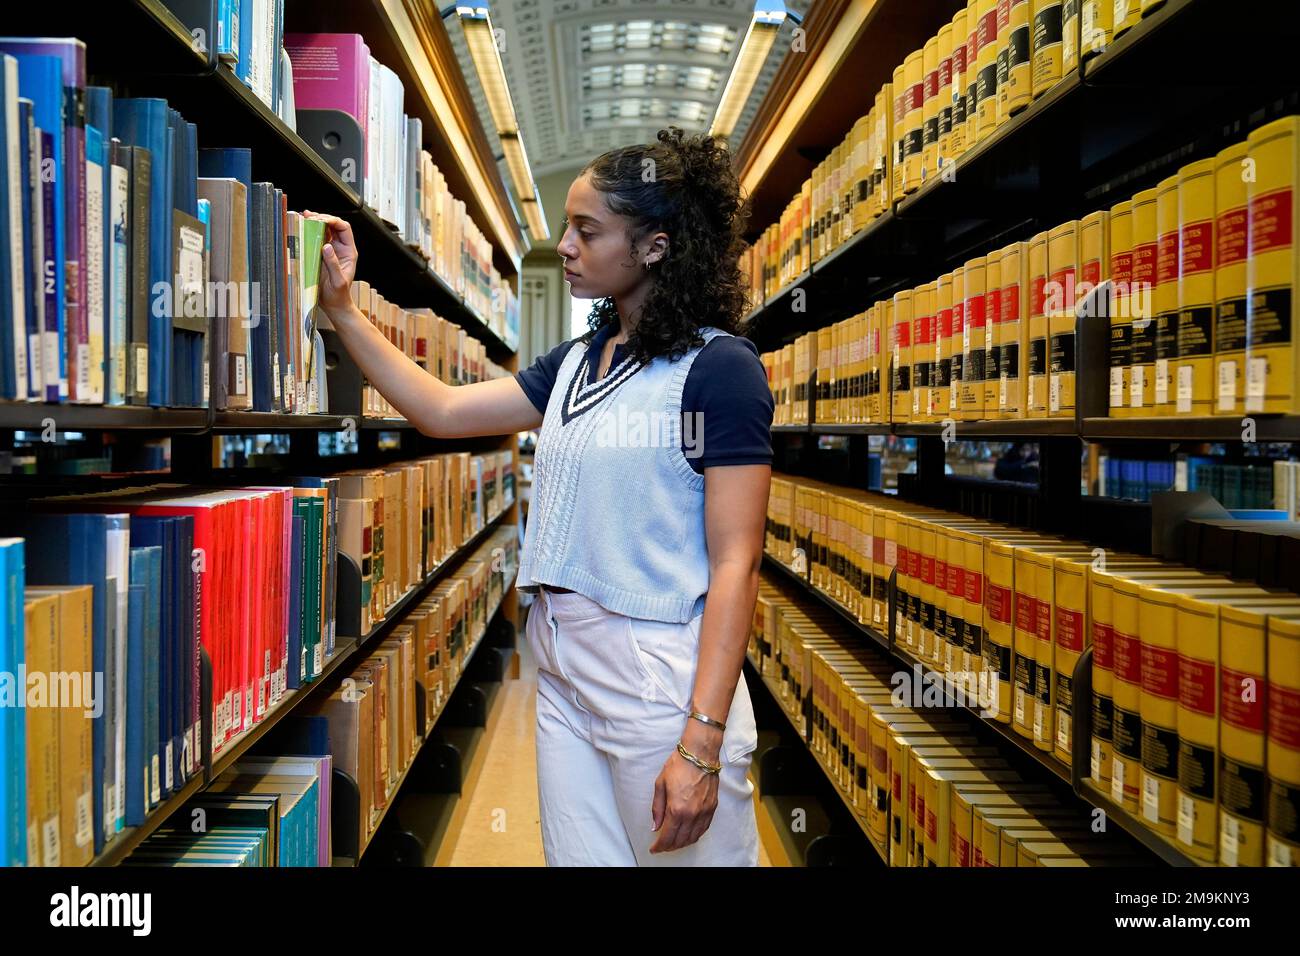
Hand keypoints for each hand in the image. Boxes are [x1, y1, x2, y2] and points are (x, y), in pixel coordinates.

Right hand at [303, 210, 357, 318]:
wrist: (333, 304)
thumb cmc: (338, 295)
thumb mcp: (338, 281)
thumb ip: (334, 264)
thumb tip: (327, 247)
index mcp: (349, 252)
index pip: (344, 229)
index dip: (335, 221)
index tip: (323, 220)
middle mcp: (340, 248)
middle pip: (334, 225)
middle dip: (322, 218)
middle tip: (310, 217)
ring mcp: (330, 250)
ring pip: (324, 230)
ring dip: (315, 222)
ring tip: (304, 217)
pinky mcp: (320, 254)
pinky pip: (315, 238)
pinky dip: (309, 231)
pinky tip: (302, 226)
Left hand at [649, 727, 722, 853]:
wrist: (700, 754)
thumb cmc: (679, 765)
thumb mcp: (660, 784)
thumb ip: (657, 808)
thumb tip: (655, 826)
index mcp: (676, 809)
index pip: (667, 837)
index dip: (659, 846)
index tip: (654, 848)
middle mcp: (692, 814)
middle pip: (680, 841)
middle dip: (669, 847)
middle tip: (662, 846)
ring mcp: (704, 812)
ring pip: (693, 838)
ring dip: (682, 843)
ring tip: (674, 842)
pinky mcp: (712, 808)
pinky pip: (703, 829)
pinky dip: (695, 836)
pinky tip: (688, 834)